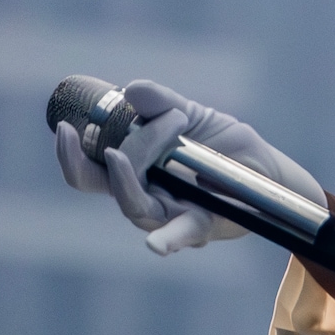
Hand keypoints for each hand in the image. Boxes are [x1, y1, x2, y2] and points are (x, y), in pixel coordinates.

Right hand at [53, 80, 324, 255]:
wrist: (268, 167)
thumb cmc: (224, 145)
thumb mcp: (192, 115)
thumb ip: (163, 102)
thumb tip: (131, 89)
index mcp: (135, 169)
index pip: (90, 167)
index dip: (72, 151)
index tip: (66, 125)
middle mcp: (144, 195)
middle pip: (98, 188)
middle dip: (76, 163)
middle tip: (68, 134)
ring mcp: (170, 213)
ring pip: (133, 205)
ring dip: (126, 174)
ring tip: (122, 153)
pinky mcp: (200, 225)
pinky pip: (180, 234)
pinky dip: (166, 240)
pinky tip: (155, 245)